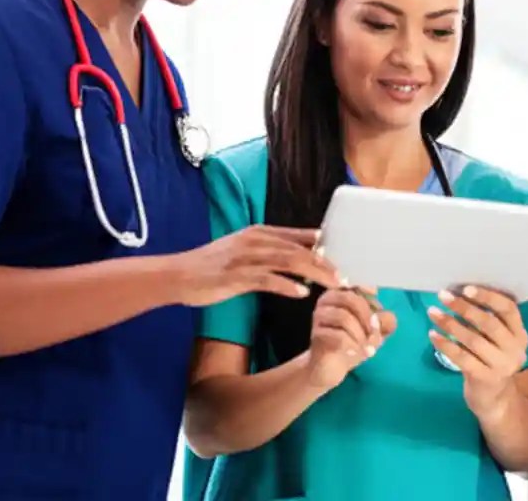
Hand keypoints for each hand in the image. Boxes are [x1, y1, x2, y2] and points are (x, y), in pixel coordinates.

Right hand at [176, 225, 339, 306]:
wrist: (178, 274)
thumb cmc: (214, 266)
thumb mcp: (246, 251)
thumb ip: (274, 251)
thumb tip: (306, 257)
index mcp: (261, 233)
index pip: (302, 236)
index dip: (328, 248)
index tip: (348, 260)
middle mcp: (256, 241)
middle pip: (301, 249)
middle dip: (328, 263)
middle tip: (349, 277)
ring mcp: (246, 257)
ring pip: (289, 261)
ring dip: (315, 272)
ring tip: (335, 284)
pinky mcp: (235, 275)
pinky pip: (267, 279)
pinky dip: (287, 285)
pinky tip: (302, 293)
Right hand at [307, 286, 396, 389]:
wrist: (331, 368)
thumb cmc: (353, 342)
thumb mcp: (375, 331)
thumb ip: (385, 321)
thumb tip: (385, 316)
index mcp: (342, 293)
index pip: (359, 284)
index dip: (371, 297)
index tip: (377, 315)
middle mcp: (327, 300)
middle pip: (351, 299)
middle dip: (368, 319)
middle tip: (375, 335)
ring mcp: (319, 316)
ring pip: (344, 317)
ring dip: (360, 336)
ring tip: (366, 349)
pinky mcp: (316, 335)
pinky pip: (338, 336)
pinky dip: (352, 346)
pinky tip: (355, 353)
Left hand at [427, 286, 527, 421]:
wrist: (494, 398)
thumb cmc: (490, 359)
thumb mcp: (497, 339)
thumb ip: (486, 319)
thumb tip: (457, 292)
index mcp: (519, 333)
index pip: (508, 309)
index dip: (488, 297)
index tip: (465, 288)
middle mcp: (515, 348)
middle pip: (489, 323)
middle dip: (464, 307)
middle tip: (442, 296)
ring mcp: (502, 365)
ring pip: (473, 340)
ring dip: (450, 324)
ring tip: (433, 313)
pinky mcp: (486, 378)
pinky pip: (462, 357)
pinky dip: (445, 344)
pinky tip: (433, 335)